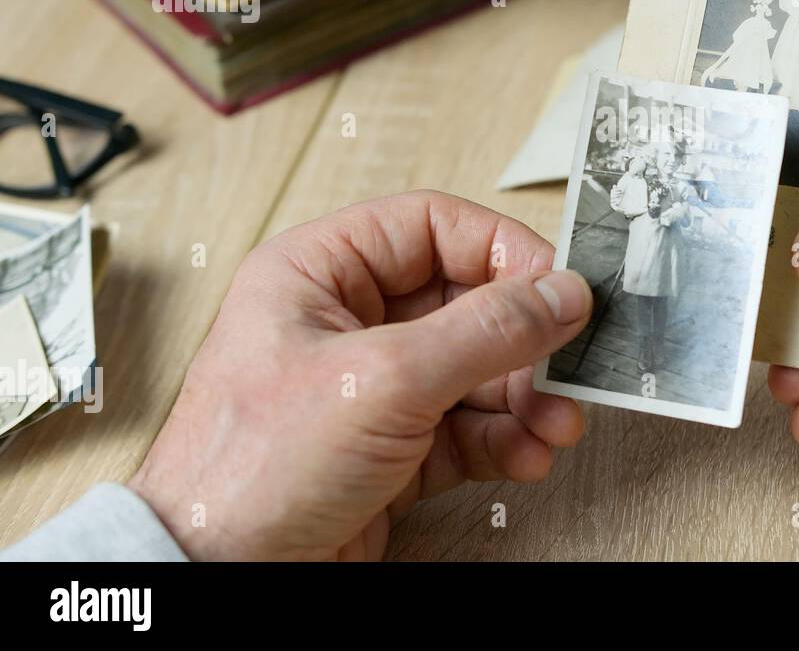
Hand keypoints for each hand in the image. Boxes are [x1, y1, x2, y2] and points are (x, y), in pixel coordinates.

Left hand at [129, 191, 591, 559]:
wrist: (221, 579)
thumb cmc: (250, 470)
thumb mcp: (385, 380)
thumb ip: (485, 332)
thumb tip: (559, 294)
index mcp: (321, 273)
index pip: (432, 228)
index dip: (501, 250)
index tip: (556, 284)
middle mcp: (348, 323)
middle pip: (466, 303)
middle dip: (524, 340)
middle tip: (568, 363)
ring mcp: (373, 388)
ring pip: (476, 370)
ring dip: (525, 397)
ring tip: (555, 422)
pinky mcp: (393, 449)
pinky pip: (469, 427)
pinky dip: (505, 440)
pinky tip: (526, 453)